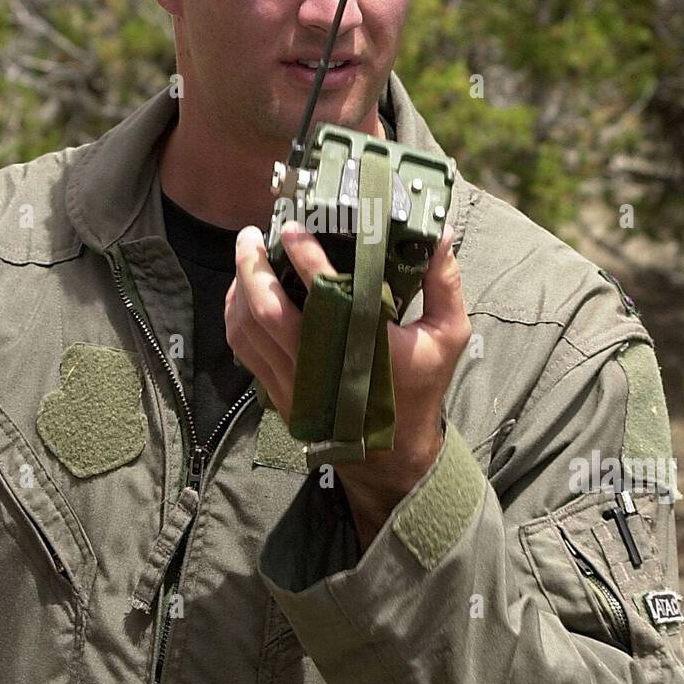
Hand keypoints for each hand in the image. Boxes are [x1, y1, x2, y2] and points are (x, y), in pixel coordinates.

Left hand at [224, 220, 471, 550]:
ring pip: (248, 329)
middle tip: (252, 235)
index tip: (290, 228)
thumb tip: (437, 232)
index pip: (326, 292)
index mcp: (369, 346)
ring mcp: (296, 383)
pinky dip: (236, 317)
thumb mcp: (448, 335)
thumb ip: (443, 283)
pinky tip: (242, 293)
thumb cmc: (420, 386)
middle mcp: (324, 365)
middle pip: (268, 310)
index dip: (304, 256)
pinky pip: (244, 350)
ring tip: (247, 256)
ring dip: (240, 287)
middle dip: (253, 266)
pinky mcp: (279, 394)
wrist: (392, 455)